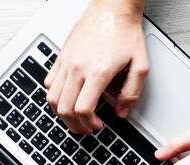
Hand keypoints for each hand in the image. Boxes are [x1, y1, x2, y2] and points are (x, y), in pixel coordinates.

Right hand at [44, 0, 148, 132]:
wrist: (113, 8)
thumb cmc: (125, 32)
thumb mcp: (141, 66)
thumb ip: (132, 93)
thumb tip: (122, 111)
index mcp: (98, 72)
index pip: (82, 109)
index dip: (88, 124)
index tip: (97, 126)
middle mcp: (78, 68)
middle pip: (64, 108)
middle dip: (74, 125)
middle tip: (85, 129)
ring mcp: (67, 61)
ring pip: (52, 97)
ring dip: (61, 113)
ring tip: (74, 118)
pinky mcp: (62, 55)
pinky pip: (49, 81)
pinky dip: (54, 95)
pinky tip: (67, 98)